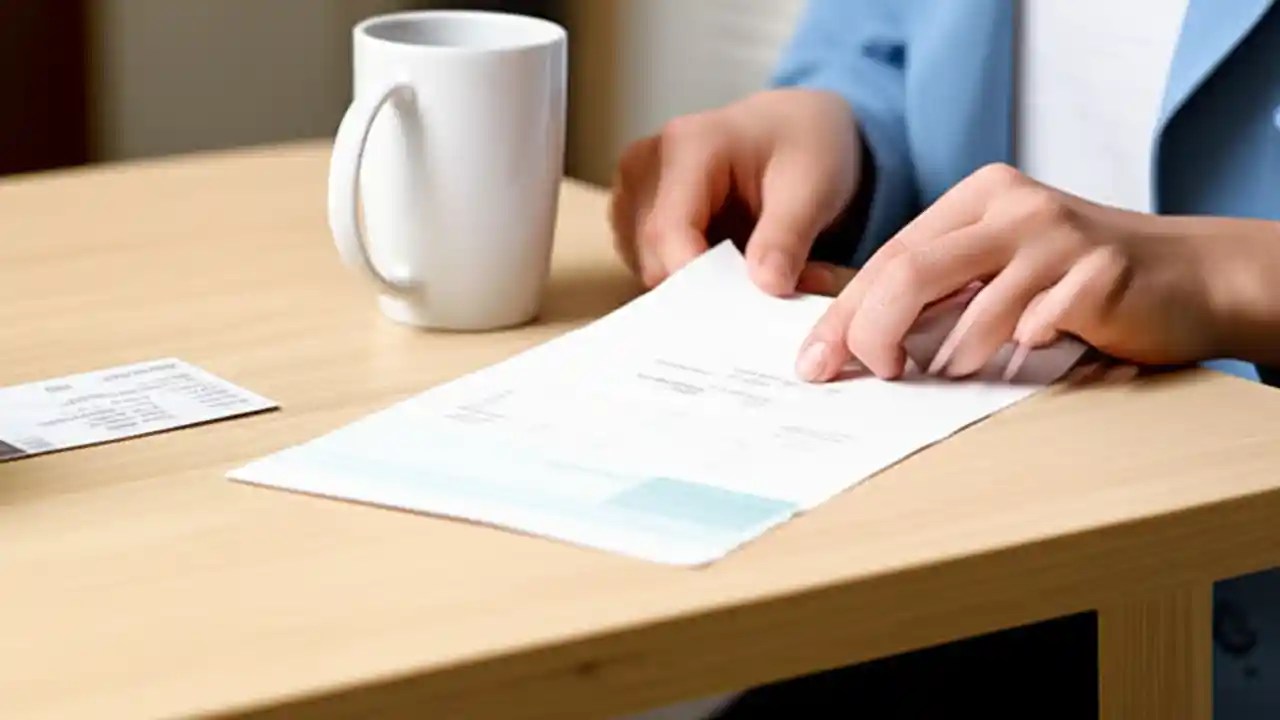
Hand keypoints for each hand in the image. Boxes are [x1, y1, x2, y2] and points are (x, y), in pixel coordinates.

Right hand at [609, 89, 860, 294]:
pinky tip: (726, 260)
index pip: (669, 232)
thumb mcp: (814, 186)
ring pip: (648, 265)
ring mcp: (633, 188)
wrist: (795, 126)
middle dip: (707, 286)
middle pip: (652, 255)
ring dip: (699, 284)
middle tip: (765, 288)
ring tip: (750, 267)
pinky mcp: (633, 211)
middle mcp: (645, 163)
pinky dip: (689, 276)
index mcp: (687, 145)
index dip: (698, 282)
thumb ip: (787, 236)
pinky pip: (651, 263)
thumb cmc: (804, 144)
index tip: (740, 314)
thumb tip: (767, 287)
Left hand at [796, 163, 1271, 381]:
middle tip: (872, 376)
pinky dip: (1018, 353)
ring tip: (954, 375)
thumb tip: (850, 340)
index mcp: (978, 197)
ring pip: (972, 310)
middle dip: (874, 335)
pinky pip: (1037, 327)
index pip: (890, 258)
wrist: (1189, 274)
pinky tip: (1025, 356)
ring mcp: (1061, 236)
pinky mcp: (1101, 275)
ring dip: (952, 359)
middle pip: (911, 273)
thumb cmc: (1074, 281)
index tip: (813, 363)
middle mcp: (1014, 206)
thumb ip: (937, 289)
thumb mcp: (998, 267)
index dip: (844, 314)